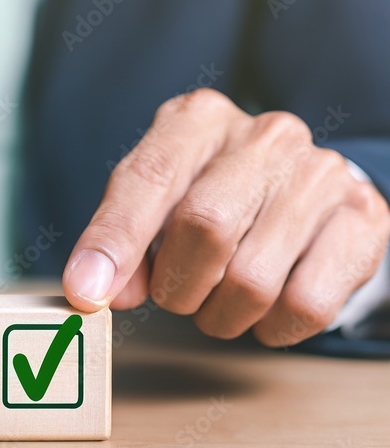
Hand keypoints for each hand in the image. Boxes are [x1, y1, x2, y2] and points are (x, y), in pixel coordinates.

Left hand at [63, 89, 389, 345]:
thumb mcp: (151, 205)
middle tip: (175, 297)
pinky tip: (263, 309)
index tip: (85, 292)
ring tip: (218, 299)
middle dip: (176, 286)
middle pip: (205, 228)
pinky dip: (270, 327)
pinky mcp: (363, 221)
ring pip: (252, 279)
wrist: (299, 194)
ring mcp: (320, 176)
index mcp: (198, 120)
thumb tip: (98, 290)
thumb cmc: (206, 198)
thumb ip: (119, 241)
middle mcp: (265, 136)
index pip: (147, 180)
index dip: (114, 243)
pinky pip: (304, 305)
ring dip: (219, 314)